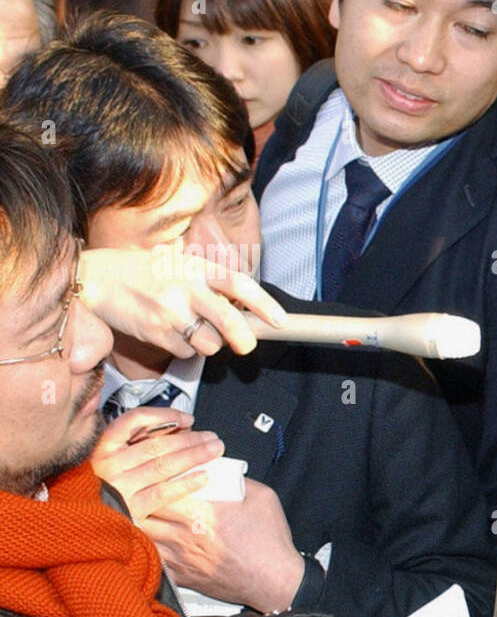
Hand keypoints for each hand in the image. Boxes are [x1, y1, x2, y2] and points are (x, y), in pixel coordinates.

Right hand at [78, 242, 286, 357]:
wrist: (97, 277)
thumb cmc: (145, 271)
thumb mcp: (180, 264)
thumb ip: (210, 282)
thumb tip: (247, 309)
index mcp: (197, 268)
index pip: (239, 285)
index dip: (264, 305)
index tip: (280, 321)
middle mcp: (186, 288)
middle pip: (229, 322)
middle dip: (244, 340)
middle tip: (245, 345)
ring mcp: (170, 312)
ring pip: (208, 343)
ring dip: (207, 343)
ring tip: (190, 327)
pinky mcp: (155, 332)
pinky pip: (185, 352)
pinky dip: (184, 348)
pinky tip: (169, 331)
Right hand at [91, 408, 222, 519]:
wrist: (78, 523)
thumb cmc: (97, 484)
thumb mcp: (106, 456)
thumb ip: (135, 440)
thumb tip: (176, 428)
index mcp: (102, 446)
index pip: (135, 421)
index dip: (165, 417)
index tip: (188, 419)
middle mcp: (109, 464)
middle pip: (157, 445)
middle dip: (190, 439)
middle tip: (212, 437)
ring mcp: (120, 486)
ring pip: (163, 465)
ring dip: (194, 456)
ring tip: (215, 450)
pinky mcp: (130, 509)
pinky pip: (163, 492)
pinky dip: (186, 483)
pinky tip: (203, 477)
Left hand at [143, 479, 305, 612]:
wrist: (275, 580)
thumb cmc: (271, 542)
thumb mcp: (263, 498)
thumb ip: (238, 480)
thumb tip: (222, 471)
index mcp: (204, 514)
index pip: (161, 490)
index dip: (154, 479)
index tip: (156, 472)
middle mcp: (186, 536)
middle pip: (143, 512)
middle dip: (139, 498)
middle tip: (139, 489)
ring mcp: (180, 559)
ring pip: (141, 536)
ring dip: (137, 522)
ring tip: (138, 511)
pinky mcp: (181, 577)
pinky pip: (150, 559)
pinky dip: (144, 547)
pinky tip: (149, 538)